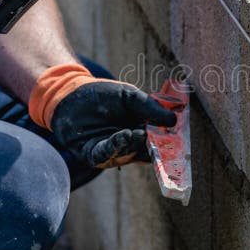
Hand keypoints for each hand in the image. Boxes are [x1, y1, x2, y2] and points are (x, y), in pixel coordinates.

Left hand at [29, 64, 175, 167]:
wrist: (70, 95)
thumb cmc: (102, 96)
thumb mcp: (130, 97)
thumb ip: (150, 108)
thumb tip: (173, 121)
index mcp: (141, 131)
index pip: (160, 140)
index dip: (170, 139)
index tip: (179, 135)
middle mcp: (129, 145)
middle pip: (148, 150)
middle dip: (157, 147)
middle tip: (166, 140)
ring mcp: (113, 152)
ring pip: (130, 153)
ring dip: (137, 144)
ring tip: (142, 133)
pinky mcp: (94, 155)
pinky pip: (107, 153)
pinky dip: (117, 145)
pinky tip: (126, 134)